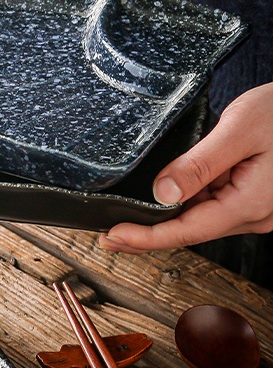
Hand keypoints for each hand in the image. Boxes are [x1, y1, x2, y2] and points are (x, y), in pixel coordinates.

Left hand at [99, 82, 272, 253]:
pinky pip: (214, 203)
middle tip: (109, 228)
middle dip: (150, 228)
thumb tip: (161, 192)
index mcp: (250, 204)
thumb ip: (198, 163)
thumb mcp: (239, 129)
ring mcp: (258, 209)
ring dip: (170, 211)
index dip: (144, 238)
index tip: (112, 238)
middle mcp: (256, 215)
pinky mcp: (256, 197)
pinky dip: (189, 197)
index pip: (185, 231)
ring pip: (201, 216)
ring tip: (136, 204)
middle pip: (190, 228)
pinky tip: (174, 185)